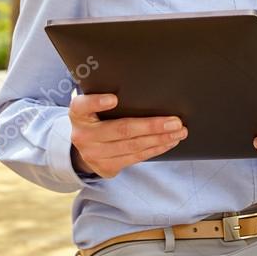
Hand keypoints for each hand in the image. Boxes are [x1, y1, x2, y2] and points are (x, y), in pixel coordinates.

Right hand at [69, 93, 187, 178]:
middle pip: (121, 129)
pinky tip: (169, 141)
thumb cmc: (96, 117)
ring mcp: (94, 154)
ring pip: (132, 147)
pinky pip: (136, 158)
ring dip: (160, 139)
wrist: (84, 147)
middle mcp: (83, 135)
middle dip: (152, 126)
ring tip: (178, 131)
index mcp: (78, 113)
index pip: (83, 105)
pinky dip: (155, 149)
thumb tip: (146, 88)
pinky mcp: (106, 167)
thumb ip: (107, 97)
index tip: (114, 99)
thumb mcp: (93, 105)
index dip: (98, 102)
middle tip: (174, 121)